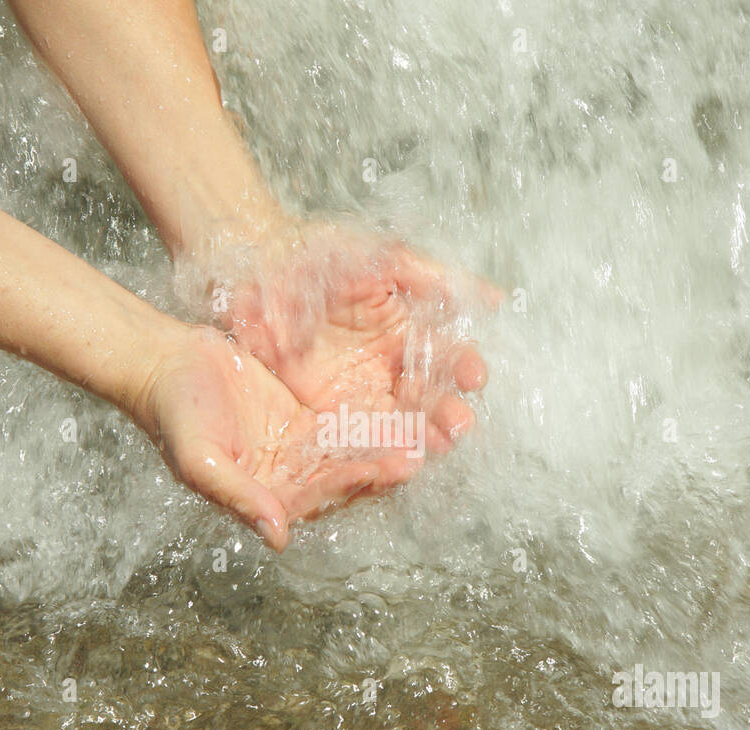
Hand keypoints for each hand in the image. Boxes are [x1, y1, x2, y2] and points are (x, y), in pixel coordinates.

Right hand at [133, 324, 399, 550]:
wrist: (166, 364)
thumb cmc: (173, 414)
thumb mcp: (200, 460)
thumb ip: (238, 497)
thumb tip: (277, 537)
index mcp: (260, 498)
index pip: (313, 499)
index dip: (346, 486)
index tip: (377, 470)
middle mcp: (283, 480)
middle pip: (339, 482)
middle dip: (376, 473)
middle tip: (412, 460)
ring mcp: (295, 451)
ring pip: (346, 456)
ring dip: (380, 451)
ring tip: (417, 441)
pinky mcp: (302, 420)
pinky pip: (342, 427)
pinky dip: (369, 424)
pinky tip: (399, 414)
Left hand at [197, 222, 500, 495]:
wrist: (251, 266)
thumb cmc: (317, 252)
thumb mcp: (380, 259)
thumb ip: (433, 280)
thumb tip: (498, 298)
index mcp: (405, 327)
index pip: (445, 353)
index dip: (462, 365)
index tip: (475, 377)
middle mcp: (388, 365)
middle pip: (427, 396)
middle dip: (446, 411)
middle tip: (458, 425)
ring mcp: (358, 390)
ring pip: (399, 421)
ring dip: (420, 435)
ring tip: (434, 446)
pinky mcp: (325, 411)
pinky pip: (356, 434)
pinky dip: (376, 448)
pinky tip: (393, 457)